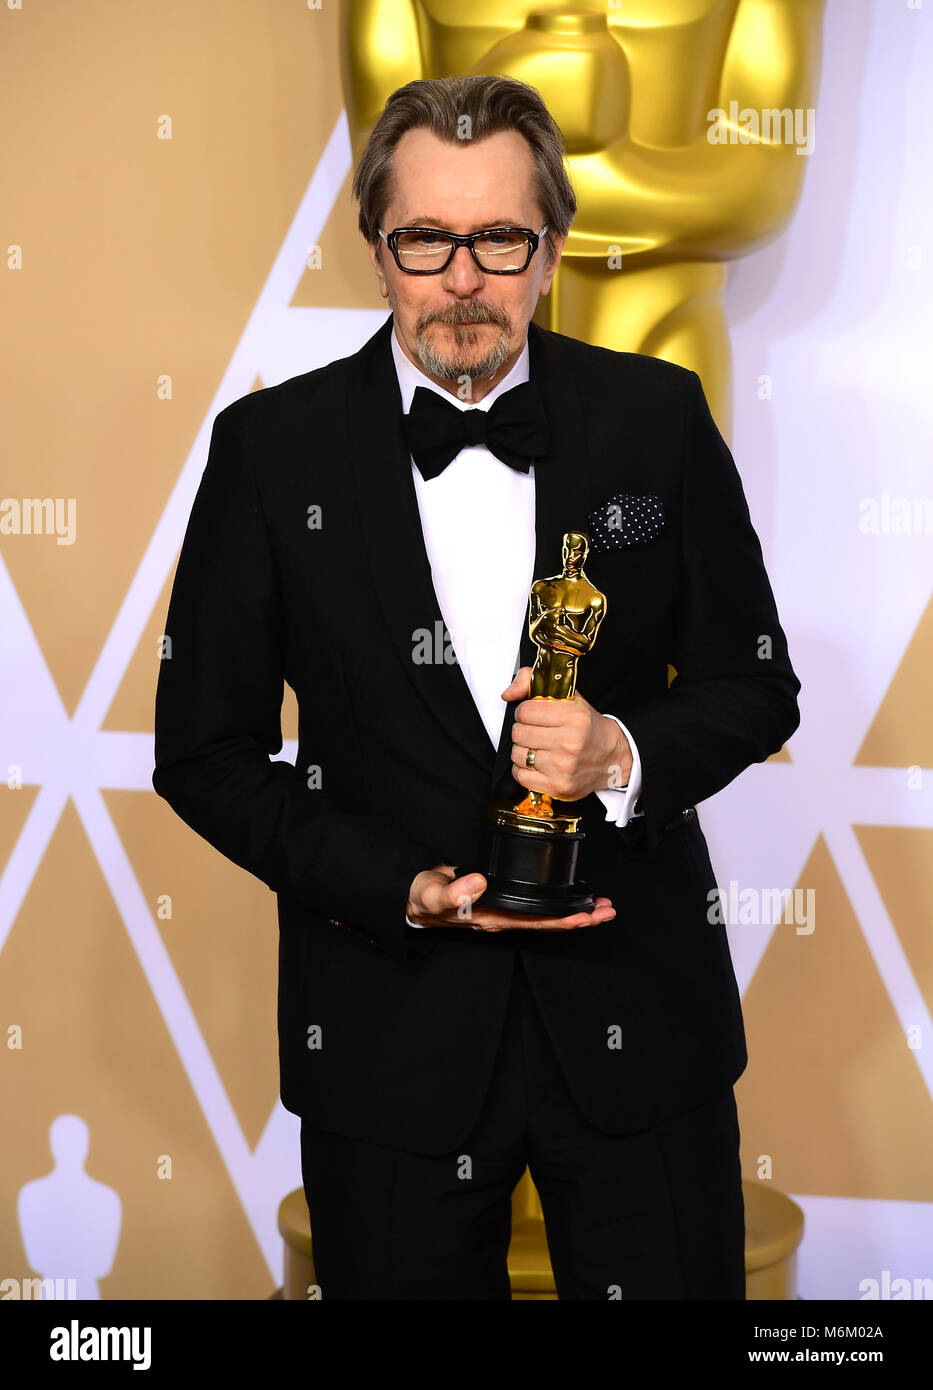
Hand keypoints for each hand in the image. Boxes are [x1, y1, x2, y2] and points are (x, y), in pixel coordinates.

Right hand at [406, 865, 615, 932]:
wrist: (414, 900)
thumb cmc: (424, 899)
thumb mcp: (433, 895)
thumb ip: (453, 892)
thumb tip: (478, 883)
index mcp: (492, 918)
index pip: (535, 923)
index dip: (562, 920)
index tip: (586, 915)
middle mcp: (503, 918)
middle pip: (549, 923)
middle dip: (580, 918)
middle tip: (607, 910)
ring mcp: (504, 911)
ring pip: (547, 916)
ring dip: (574, 912)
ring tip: (600, 906)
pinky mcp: (503, 900)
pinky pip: (537, 906)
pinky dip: (558, 904)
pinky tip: (570, 897)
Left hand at [502, 667, 632, 800]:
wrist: (612, 757)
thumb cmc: (587, 727)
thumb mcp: (568, 696)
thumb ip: (532, 682)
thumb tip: (507, 694)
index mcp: (573, 717)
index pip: (524, 711)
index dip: (525, 712)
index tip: (534, 715)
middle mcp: (569, 742)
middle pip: (518, 733)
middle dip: (523, 730)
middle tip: (536, 732)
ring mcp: (563, 767)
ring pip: (517, 755)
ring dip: (523, 750)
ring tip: (538, 747)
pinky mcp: (557, 786)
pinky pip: (521, 776)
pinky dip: (524, 770)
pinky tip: (537, 764)